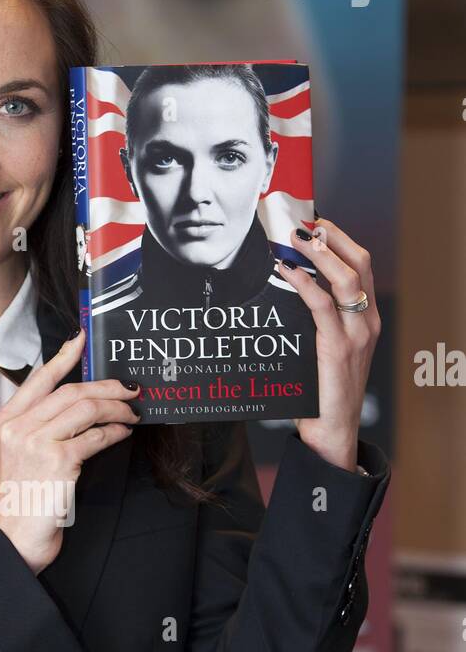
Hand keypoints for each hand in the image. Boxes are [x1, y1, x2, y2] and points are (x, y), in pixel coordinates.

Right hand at [0, 329, 140, 573]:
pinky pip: (95, 436)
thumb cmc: (21, 498)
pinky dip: (114, 432)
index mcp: (3, 421)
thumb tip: (76, 403)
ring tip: (131, 412)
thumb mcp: (17, 455)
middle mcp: (17, 427)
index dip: (64, 357)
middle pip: (70, 391)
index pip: (39, 380)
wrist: (16, 536)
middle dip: (106, 386)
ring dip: (115, 408)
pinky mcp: (58, 461)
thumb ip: (36, 426)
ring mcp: (36, 443)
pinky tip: (123, 433)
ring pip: (85, 409)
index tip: (82, 341)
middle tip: (129, 389)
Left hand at [279, 219, 381, 471]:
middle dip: (332, 235)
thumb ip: (313, 322)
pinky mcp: (339, 347)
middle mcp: (367, 321)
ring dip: (318, 251)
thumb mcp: (323, 350)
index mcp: (366, 319)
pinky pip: (321, 304)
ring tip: (293, 237)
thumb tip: (283, 292)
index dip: (340, 239)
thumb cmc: (321, 393)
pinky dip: (302, 282)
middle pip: (359, 262)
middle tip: (302, 221)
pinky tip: (284, 270)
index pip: (361, 266)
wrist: (332, 430)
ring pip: (346, 277)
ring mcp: (357, 334)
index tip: (316, 223)